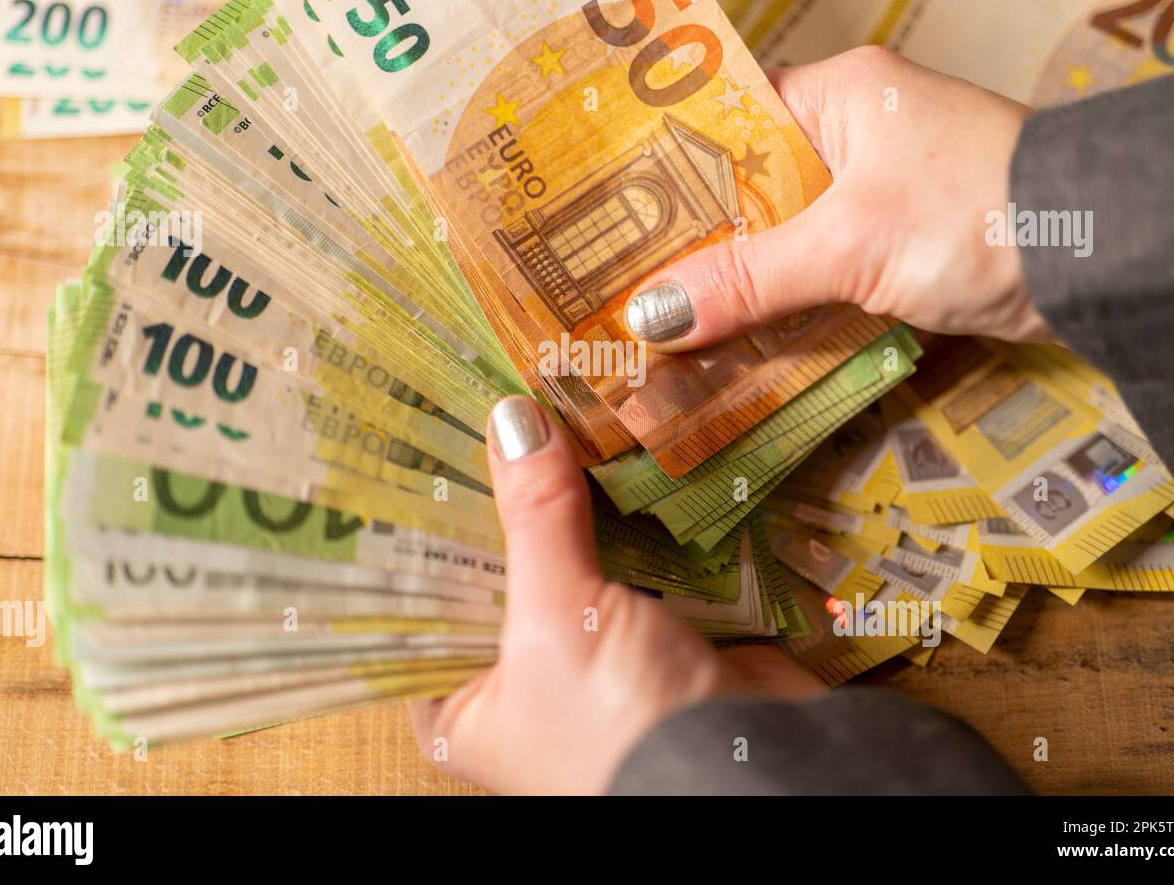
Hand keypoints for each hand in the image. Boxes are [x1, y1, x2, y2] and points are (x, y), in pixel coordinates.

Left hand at [408, 396, 824, 794]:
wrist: (754, 769)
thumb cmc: (621, 727)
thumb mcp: (558, 619)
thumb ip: (534, 516)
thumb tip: (514, 419)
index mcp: (459, 700)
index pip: (420, 591)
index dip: (423, 516)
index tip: (425, 435)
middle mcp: (515, 678)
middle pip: (497, 561)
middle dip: (504, 493)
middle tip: (494, 405)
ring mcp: (588, 651)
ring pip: (567, 551)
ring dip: (569, 493)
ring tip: (550, 407)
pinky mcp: (653, 628)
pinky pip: (630, 555)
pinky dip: (631, 510)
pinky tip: (617, 446)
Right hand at [624, 47, 1055, 349]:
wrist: (1107, 257)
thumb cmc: (973, 214)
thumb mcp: (848, 244)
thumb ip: (749, 280)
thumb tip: (651, 318)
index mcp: (837, 96)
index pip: (726, 122)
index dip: (666, 171)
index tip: (607, 219)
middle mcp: (856, 136)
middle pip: (751, 191)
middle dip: (696, 244)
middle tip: (621, 289)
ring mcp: (883, 195)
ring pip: (786, 240)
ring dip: (741, 285)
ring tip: (663, 328)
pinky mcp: (904, 249)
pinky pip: (823, 276)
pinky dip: (788, 309)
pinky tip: (737, 346)